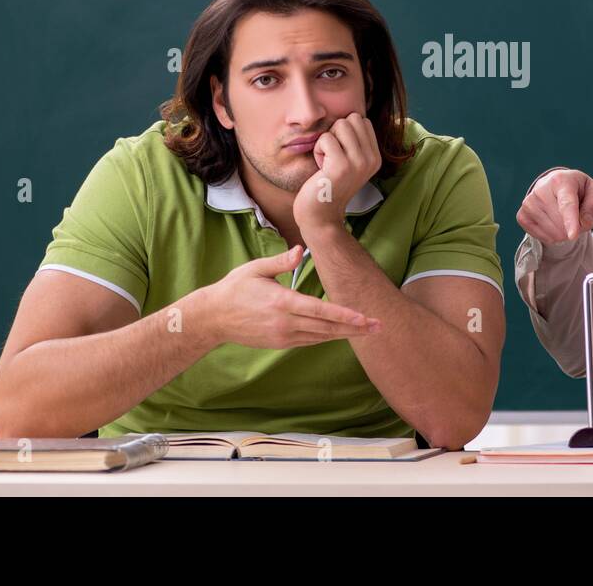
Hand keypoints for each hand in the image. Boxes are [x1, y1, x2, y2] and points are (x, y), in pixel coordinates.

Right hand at [205, 246, 381, 348]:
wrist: (213, 318)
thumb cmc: (235, 288)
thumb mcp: (255, 268)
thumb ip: (280, 261)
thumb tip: (299, 250)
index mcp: (281, 302)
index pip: (319, 310)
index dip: (344, 315)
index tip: (364, 317)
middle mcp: (284, 323)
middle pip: (326, 328)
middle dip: (354, 328)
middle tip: (379, 326)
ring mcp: (282, 336)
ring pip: (321, 337)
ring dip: (345, 334)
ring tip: (369, 332)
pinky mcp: (280, 344)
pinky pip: (310, 341)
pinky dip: (327, 337)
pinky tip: (343, 333)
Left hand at [292, 113, 381, 233]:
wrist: (320, 216)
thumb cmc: (328, 184)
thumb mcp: (350, 162)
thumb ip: (355, 141)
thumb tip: (350, 116)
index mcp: (376, 157)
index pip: (362, 120)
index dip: (345, 131)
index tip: (340, 153)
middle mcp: (372, 159)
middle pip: (352, 119)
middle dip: (336, 132)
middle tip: (332, 156)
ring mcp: (358, 162)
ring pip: (340, 125)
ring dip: (326, 140)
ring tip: (326, 161)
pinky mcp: (341, 166)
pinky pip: (325, 138)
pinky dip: (318, 150)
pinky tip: (321, 168)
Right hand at [516, 169, 592, 243]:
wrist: (554, 186)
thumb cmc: (576, 189)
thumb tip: (585, 222)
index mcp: (561, 180)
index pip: (567, 204)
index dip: (570, 221)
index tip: (573, 235)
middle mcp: (541, 190)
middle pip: (562, 224)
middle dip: (575, 228)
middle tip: (577, 216)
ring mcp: (529, 203)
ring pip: (553, 234)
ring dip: (565, 233)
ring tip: (565, 219)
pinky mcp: (522, 215)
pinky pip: (543, 238)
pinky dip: (553, 237)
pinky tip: (554, 224)